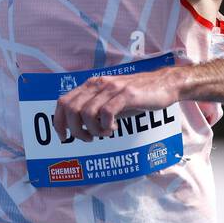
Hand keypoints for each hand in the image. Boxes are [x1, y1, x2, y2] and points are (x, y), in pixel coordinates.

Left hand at [52, 68, 181, 141]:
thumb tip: (77, 126)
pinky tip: (114, 128)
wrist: (165, 85)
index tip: (64, 136)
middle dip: (75, 130)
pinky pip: (106, 113)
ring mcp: (112, 88)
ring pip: (86, 112)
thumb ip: (95, 107)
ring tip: (104, 134)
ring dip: (92, 130)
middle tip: (88, 138)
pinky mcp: (126, 94)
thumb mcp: (112, 99)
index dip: (59, 121)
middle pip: (71, 108)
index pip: (63, 101)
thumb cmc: (138, 95)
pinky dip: (106, 126)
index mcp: (92, 85)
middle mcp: (98, 84)